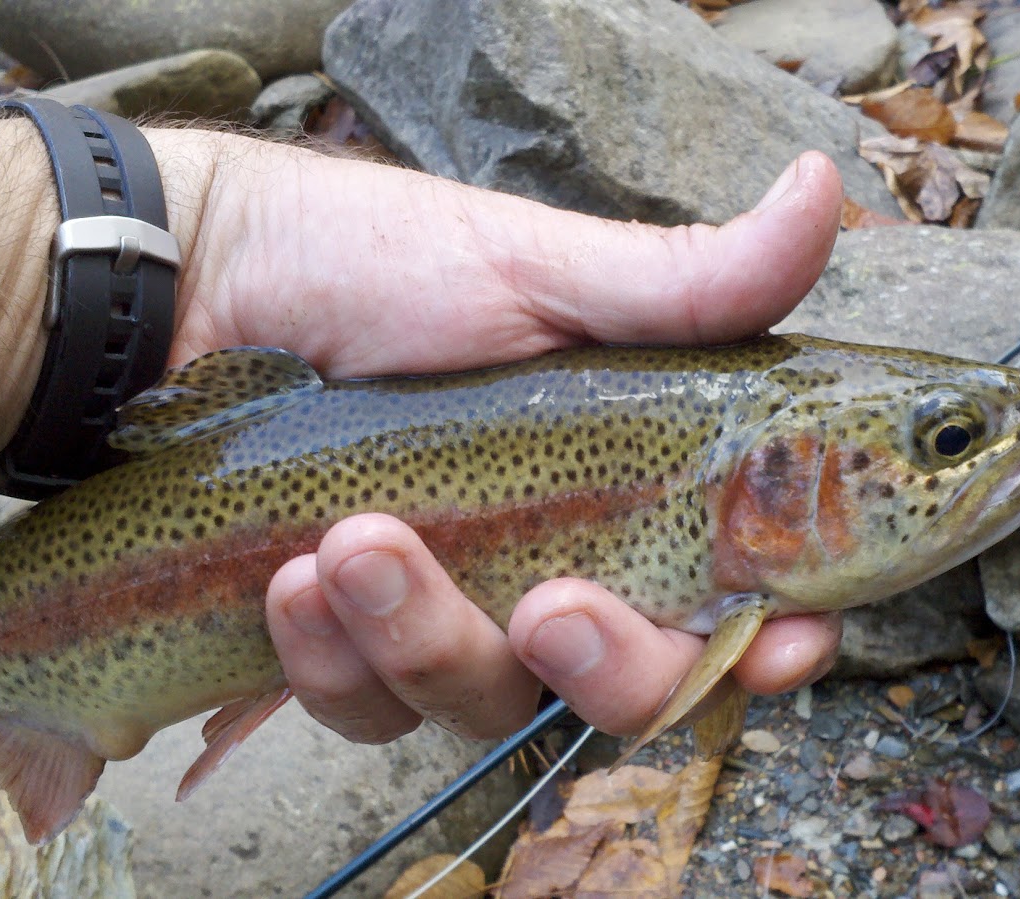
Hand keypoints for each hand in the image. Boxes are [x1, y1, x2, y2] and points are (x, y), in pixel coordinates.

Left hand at [156, 136, 844, 741]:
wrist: (193, 293)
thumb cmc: (372, 265)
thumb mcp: (537, 271)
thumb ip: (687, 284)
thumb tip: (826, 189)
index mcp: (633, 490)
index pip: (738, 600)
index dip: (776, 642)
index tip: (777, 642)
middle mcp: (559, 569)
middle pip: (633, 691)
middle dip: (608, 669)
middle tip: (552, 606)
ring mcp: (453, 616)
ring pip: (490, 707)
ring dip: (429, 634)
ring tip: (356, 538)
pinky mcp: (349, 648)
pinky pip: (367, 708)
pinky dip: (333, 654)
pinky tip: (291, 576)